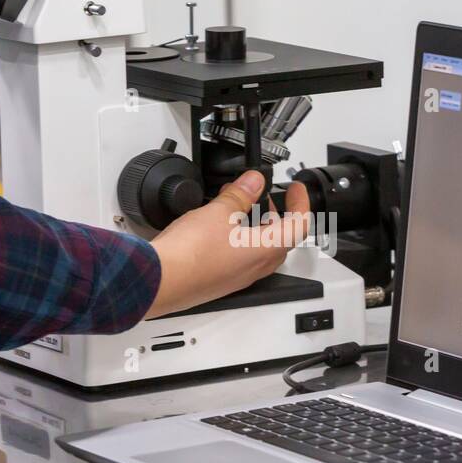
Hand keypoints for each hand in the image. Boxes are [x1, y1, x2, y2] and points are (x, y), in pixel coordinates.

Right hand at [146, 170, 309, 317]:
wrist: (160, 280)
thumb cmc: (190, 255)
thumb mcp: (219, 211)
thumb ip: (241, 194)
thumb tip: (254, 181)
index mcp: (265, 250)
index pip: (299, 225)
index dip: (301, 203)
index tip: (297, 189)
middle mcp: (256, 267)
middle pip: (280, 237)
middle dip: (274, 212)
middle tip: (261, 195)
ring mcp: (239, 277)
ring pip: (259, 248)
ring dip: (254, 224)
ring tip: (233, 205)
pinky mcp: (222, 280)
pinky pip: (240, 257)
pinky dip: (238, 238)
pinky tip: (218, 226)